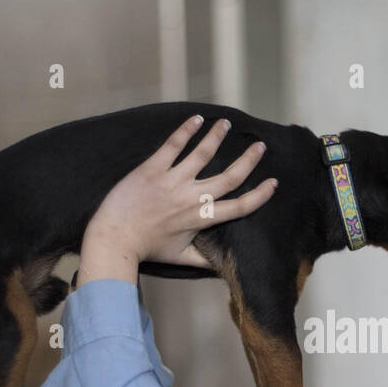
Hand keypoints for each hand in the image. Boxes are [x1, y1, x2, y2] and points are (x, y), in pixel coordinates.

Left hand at [78, 115, 277, 285]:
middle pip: (230, 176)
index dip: (260, 195)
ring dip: (217, 136)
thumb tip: (223, 267)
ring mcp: (172, 181)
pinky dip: (186, 130)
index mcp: (202, 219)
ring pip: (203, 153)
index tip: (273, 183)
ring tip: (227, 124)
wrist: (114, 238)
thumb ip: (204, 261)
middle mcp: (192, 197)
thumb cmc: (147, 249)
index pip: (240, 206)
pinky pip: (173, 145)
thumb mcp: (180, 258)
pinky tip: (197, 118)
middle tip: (260, 146)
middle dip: (249, 160)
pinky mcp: (153, 169)